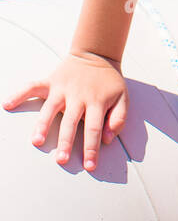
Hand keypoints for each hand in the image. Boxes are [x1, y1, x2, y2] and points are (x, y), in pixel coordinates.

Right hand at [3, 51, 128, 172]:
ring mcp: (62, 88)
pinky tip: (8, 104)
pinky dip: (19, 94)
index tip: (90, 166)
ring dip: (43, 125)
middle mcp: (78, 96)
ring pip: (50, 108)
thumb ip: (119, 119)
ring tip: (36, 141)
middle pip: (70, 122)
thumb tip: (108, 139)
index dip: (92, 148)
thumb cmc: (109, 81)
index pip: (94, 128)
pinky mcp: (51, 81)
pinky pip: (32, 86)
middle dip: (66, 142)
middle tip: (61, 159)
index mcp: (96, 101)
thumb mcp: (123, 98)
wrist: (97, 53)